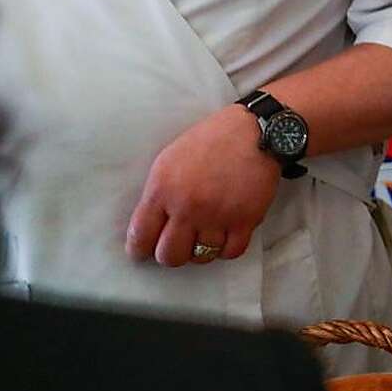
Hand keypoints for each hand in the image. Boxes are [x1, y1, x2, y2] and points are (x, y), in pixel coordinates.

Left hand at [126, 104, 279, 266]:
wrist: (253, 133)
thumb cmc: (209, 142)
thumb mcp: (168, 161)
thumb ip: (157, 195)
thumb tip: (149, 226)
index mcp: (162, 190)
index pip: (140, 236)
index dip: (138, 250)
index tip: (142, 252)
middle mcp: (187, 207)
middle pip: (169, 256)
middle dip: (170, 254)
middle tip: (176, 245)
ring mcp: (217, 216)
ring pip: (201, 257)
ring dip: (200, 249)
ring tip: (203, 237)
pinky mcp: (245, 220)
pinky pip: (230, 252)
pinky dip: (226, 249)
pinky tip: (224, 237)